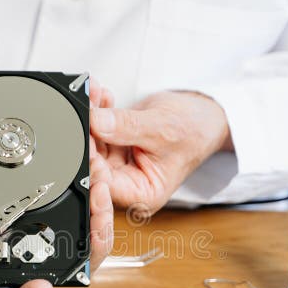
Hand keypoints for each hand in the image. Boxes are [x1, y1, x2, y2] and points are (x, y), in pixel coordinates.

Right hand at [0, 82, 113, 287]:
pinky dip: (94, 193)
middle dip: (89, 244)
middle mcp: (28, 253)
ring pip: (86, 240)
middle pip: (67, 267)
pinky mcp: (64, 209)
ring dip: (98, 214)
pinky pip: (87, 211)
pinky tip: (93, 171)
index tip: (39, 286)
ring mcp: (49, 232)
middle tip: (92, 215)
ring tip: (96, 182)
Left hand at [90, 91, 231, 218]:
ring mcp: (120, 163)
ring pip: (93, 143)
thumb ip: (127, 127)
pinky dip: (97, 111)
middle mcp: (128, 182)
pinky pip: (99, 130)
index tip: (84, 136)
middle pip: (94, 163)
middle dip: (88, 134)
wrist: (203, 116)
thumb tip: (95, 122)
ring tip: (93, 94)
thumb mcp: (162, 128)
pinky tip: (100, 96)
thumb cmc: (195, 131)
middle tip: (84, 109)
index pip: (106, 184)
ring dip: (91, 117)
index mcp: (142, 193)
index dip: (91, 161)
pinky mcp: (116, 145)